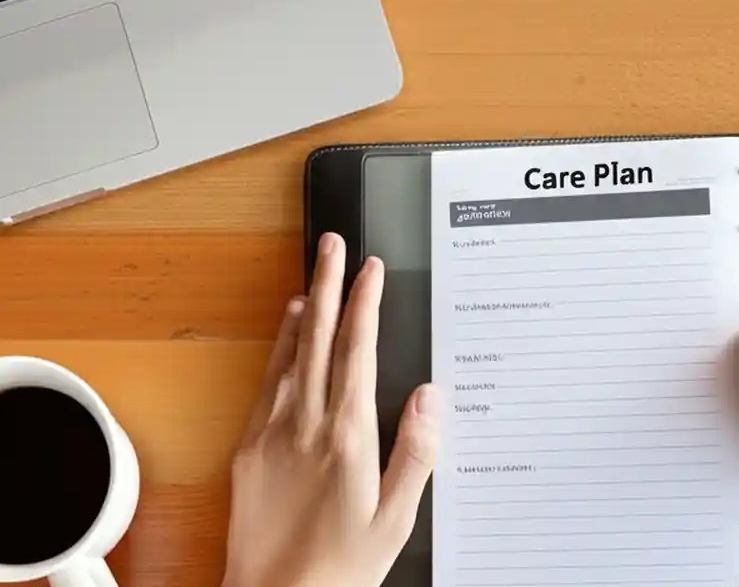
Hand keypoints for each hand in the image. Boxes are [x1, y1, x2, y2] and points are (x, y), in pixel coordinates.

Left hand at [223, 233, 438, 586]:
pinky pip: (267, 385)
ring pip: (290, 355)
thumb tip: (431, 394)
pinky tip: (287, 338)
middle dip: (328, 285)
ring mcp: (272, 433)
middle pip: (319, 338)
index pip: (356, 351)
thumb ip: (415, 451)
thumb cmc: (341, 566)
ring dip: (304, 310)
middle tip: (333, 244)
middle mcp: (306, 424)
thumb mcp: (396, 517)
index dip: (364, 303)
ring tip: (312, 276)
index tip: (370, 269)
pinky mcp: (248, 450)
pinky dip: (279, 351)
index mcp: (347, 435)